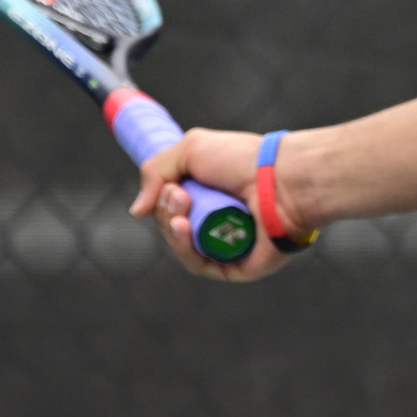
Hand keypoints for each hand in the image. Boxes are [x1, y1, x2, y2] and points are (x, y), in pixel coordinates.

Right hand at [129, 127, 297, 280]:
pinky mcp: (233, 266)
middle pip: (172, 226)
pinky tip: (184, 228)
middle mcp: (216, 220)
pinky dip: (184, 247)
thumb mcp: (191, 149)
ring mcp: (224, 244)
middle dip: (167, 210)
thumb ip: (155, 172)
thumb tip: (137, 211)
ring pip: (180, 247)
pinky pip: (197, 264)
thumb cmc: (243, 160)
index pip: (172, 206)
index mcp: (210, 194)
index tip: (168, 186)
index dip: (162, 199)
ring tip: (183, 206)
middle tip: (180, 193)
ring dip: (172, 227)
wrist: (279, 179)